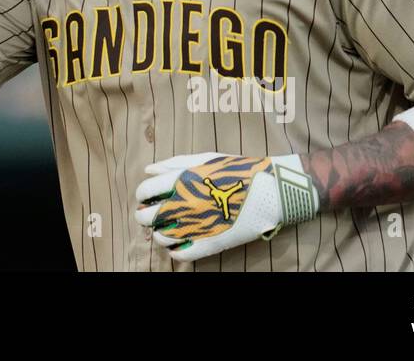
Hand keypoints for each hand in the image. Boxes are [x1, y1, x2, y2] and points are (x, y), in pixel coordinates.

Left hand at [134, 152, 319, 262]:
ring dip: (158, 234)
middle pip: (148, 217)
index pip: (145, 191)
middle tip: (150, 215)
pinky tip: (178, 245)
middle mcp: (187, 204)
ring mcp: (199, 225)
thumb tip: (148, 170)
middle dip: (144, 216)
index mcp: (183, 180)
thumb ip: (174, 163)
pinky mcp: (213, 243)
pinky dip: (175, 252)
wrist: (272, 189)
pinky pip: (183, 255)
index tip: (145, 197)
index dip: (141, 195)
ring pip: (162, 238)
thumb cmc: (237, 170)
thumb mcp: (205, 158)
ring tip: (165, 229)